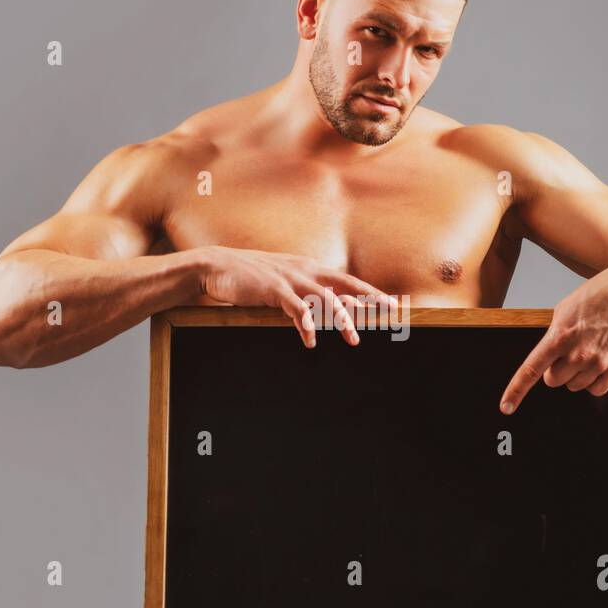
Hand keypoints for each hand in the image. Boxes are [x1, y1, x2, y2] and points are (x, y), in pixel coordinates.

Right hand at [198, 245, 397, 347]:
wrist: (217, 267)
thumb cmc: (250, 277)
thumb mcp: (283, 280)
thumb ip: (303, 290)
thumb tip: (324, 305)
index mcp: (309, 268)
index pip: (346, 279)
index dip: (369, 290)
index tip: (390, 302)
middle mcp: (305, 270)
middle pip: (345, 284)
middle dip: (369, 297)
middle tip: (390, 311)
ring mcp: (290, 278)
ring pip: (324, 298)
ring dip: (340, 318)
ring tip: (353, 339)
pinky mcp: (273, 289)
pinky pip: (295, 309)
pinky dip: (306, 325)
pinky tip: (311, 341)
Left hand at [500, 263, 607, 412]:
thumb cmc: (598, 295)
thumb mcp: (564, 309)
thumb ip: (553, 336)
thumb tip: (547, 356)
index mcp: (559, 337)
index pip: (531, 370)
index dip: (516, 391)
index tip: (506, 406)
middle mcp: (578, 353)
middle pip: (554, 380)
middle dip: (556, 369)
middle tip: (568, 352)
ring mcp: (598, 362)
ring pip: (575, 386)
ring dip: (576, 374)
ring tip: (588, 350)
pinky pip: (597, 390)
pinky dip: (593, 382)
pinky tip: (597, 364)